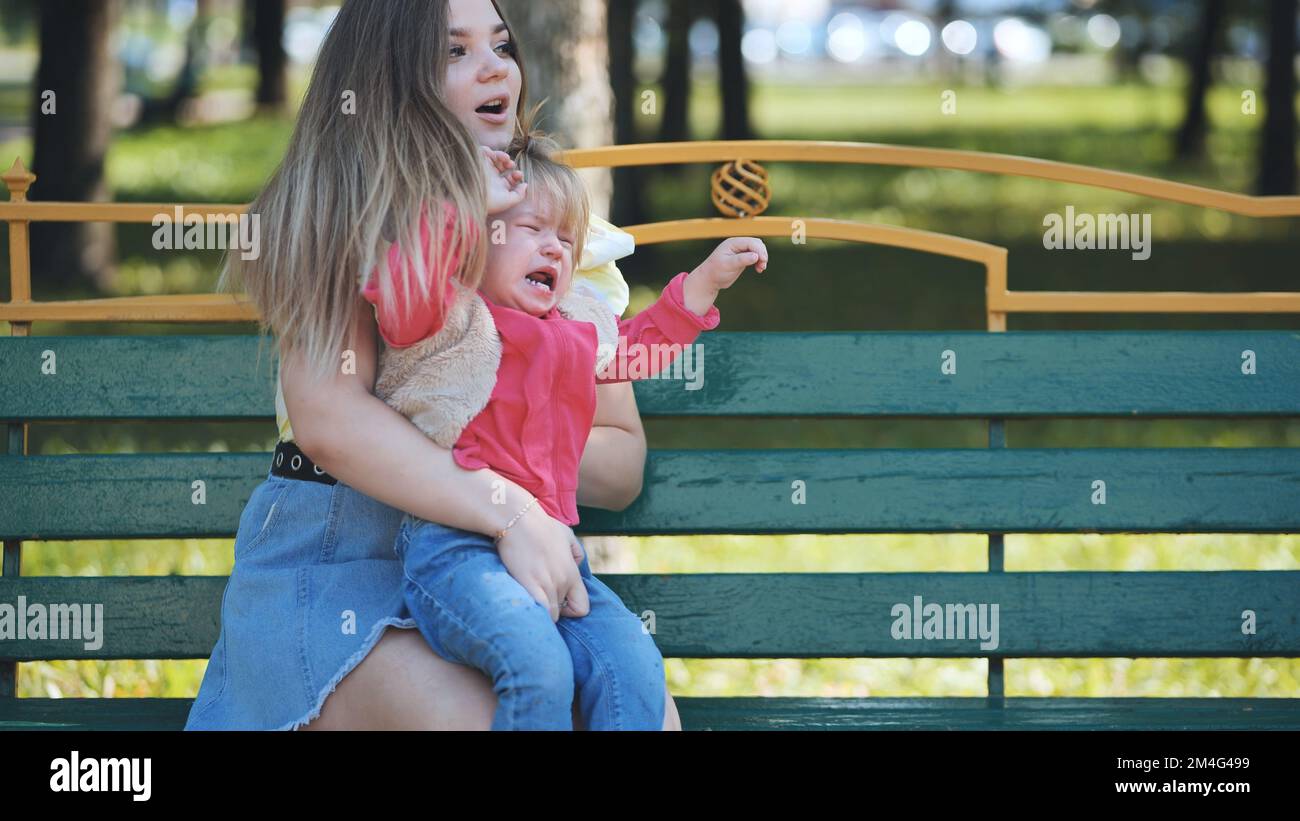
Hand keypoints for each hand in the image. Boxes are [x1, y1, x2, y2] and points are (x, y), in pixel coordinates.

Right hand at [481, 146, 526, 214]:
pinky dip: (491, 151)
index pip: (510, 178)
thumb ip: (520, 194)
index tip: (519, 175)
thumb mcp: (508, 201)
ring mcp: (485, 169)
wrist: (472, 198)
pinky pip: (484, 151)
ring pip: (495, 158)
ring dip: (503, 156)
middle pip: (504, 166)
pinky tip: (497, 156)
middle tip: (512, 166)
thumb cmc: (490, 202)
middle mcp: (492, 177)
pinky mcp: (477, 162)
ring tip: (506, 160)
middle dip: (511, 164)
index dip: (517, 175)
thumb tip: (525, 185)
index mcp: (499, 187)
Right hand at [495, 502, 589, 622]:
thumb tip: (574, 565)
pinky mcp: (528, 584)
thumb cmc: (539, 525)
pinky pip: (537, 612)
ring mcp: (546, 584)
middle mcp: (562, 581)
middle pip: (560, 613)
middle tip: (537, 594)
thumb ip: (575, 553)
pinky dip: (533, 613)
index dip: (570, 610)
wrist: (517, 518)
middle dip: (550, 608)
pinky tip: (524, 602)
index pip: (582, 608)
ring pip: (548, 616)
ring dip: (539, 612)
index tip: (557, 600)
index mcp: (572, 573)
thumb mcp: (567, 535)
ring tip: (529, 598)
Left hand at [682, 237, 766, 315]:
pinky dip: (759, 261)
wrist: (709, 279)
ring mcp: (740, 251)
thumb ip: (741, 260)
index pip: (751, 242)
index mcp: (732, 243)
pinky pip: (755, 256)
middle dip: (762, 254)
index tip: (762, 261)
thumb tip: (756, 256)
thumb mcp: (728, 265)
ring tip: (761, 269)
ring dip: (762, 258)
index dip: (759, 250)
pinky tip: (759, 269)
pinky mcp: (743, 258)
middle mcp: (737, 244)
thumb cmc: (715, 271)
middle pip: (756, 244)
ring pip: (757, 250)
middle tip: (762, 266)